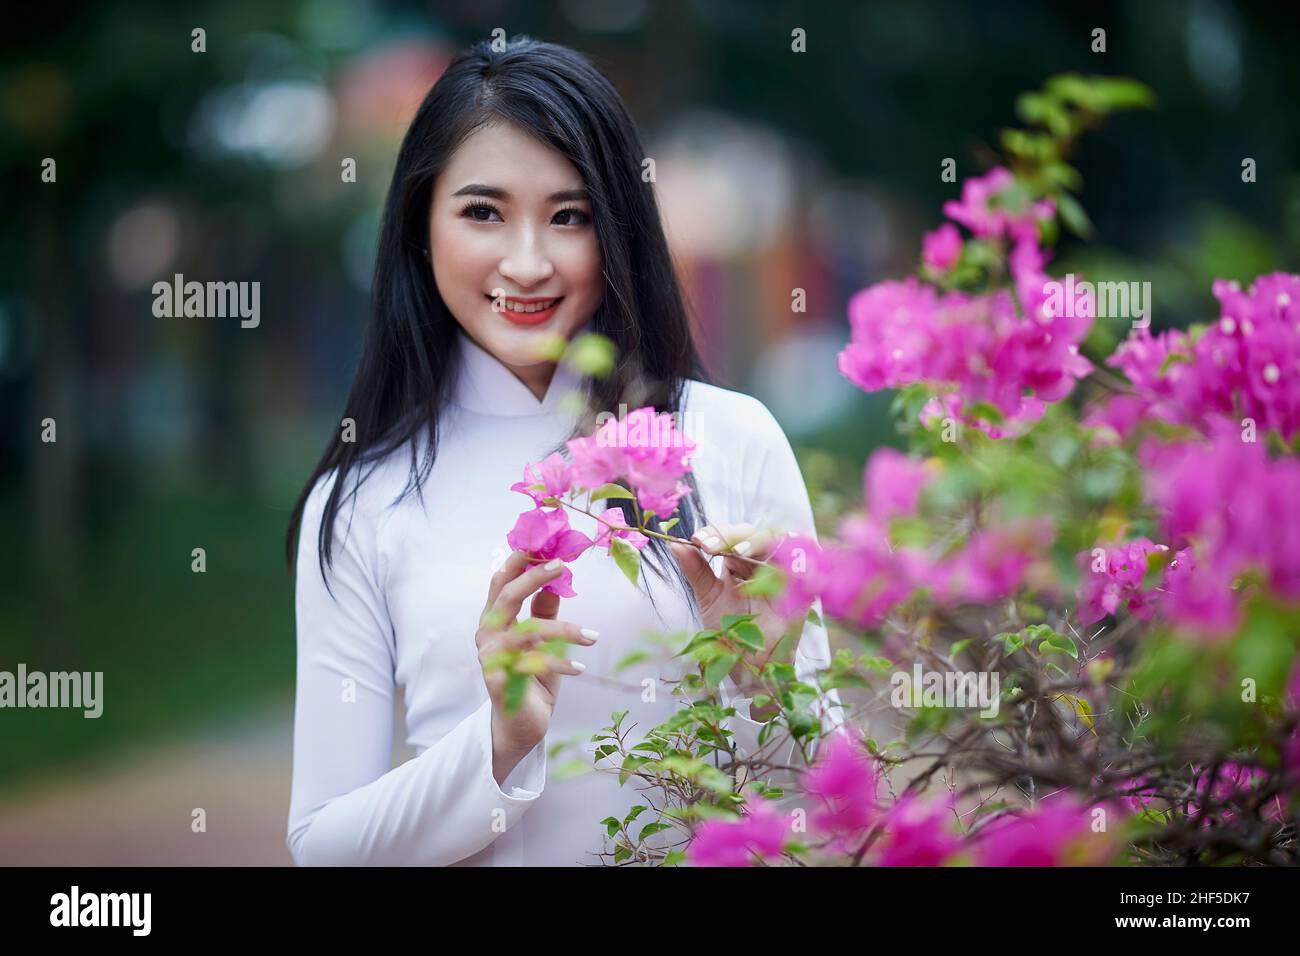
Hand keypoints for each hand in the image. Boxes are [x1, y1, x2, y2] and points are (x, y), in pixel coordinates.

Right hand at [477, 551, 597, 785]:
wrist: (522, 726)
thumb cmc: (533, 678)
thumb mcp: (543, 639)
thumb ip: (544, 609)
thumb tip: (558, 575)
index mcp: (495, 619)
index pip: (501, 581)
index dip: (518, 560)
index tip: (542, 542)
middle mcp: (487, 633)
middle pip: (506, 595)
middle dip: (534, 576)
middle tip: (562, 564)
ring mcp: (490, 657)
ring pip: (527, 630)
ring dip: (564, 630)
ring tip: (592, 637)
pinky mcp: (499, 680)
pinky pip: (534, 663)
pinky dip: (560, 662)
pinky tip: (580, 668)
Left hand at [667, 522, 800, 705]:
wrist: (749, 666)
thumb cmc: (730, 632)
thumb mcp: (709, 598)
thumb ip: (695, 570)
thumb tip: (674, 544)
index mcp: (740, 563)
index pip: (731, 536)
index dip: (716, 533)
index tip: (697, 541)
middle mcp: (763, 564)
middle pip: (755, 534)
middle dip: (732, 535)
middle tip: (709, 545)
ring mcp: (784, 575)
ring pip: (780, 542)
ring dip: (759, 542)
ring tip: (738, 550)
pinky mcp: (804, 590)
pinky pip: (807, 566)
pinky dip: (796, 557)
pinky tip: (776, 559)